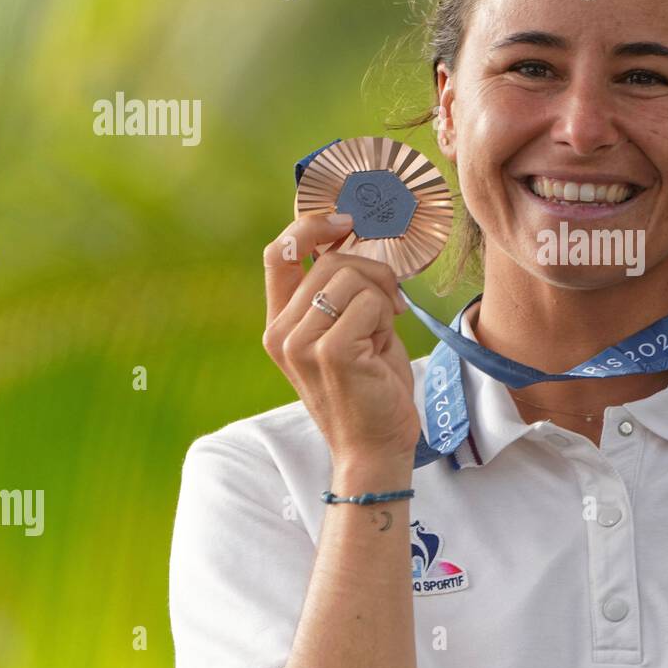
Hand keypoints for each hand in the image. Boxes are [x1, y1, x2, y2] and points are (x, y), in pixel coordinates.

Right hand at [262, 213, 420, 475]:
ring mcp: (300, 343)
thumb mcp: (350, 332)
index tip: (345, 219)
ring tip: (384, 329)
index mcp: (280, 325)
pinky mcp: (329, 352)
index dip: (309, 226)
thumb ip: (342, 293)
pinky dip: (387, 318)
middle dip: (372, 271)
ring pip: (350, 277)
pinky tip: (384, 347)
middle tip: (391, 302)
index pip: (276, 253)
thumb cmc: (371, 387)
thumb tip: (358, 236)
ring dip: (382, 296)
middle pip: (328, 261)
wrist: (375, 447)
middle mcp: (281, 332)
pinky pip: (369, 303)